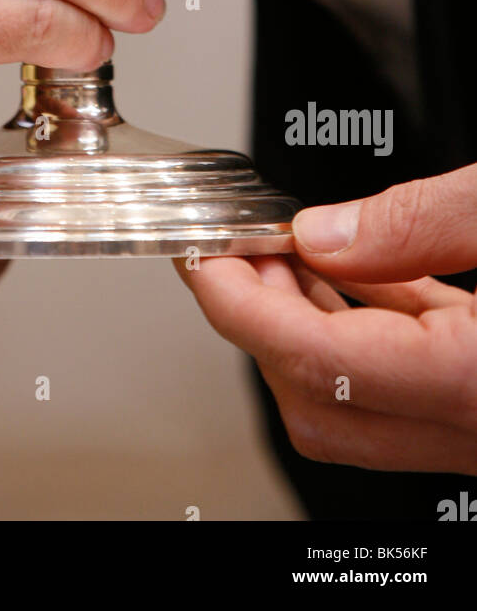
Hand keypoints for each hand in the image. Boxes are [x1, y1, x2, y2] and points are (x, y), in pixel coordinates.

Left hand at [176, 165, 476, 473]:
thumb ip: (423, 223)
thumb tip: (325, 233)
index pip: (320, 364)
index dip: (242, 307)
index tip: (203, 258)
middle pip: (323, 401)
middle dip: (263, 317)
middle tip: (243, 246)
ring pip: (359, 403)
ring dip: (308, 326)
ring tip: (286, 253)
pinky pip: (408, 384)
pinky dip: (368, 331)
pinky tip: (360, 274)